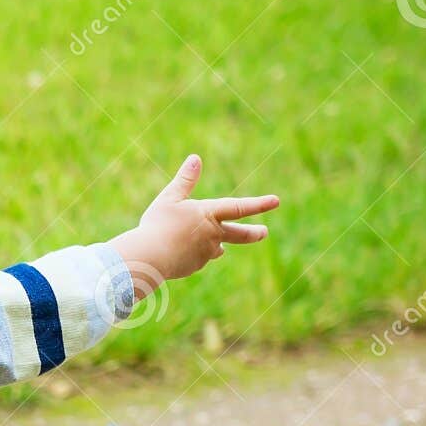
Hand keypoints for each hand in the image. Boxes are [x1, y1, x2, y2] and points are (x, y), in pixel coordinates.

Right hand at [110, 155, 278, 293]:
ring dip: (212, 243)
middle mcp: (213, 235)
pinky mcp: (195, 266)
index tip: (276, 201)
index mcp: (209, 214)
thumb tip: (196, 158)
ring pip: (214, 247)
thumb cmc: (158, 225)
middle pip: (239, 234)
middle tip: (264, 232)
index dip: (259, 204)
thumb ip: (185, 180)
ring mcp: (206, 253)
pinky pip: (197, 258)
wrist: (150, 258)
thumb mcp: (169, 198)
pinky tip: (175, 252)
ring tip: (194, 241)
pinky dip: (190, 253)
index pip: (239, 207)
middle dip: (253, 233)